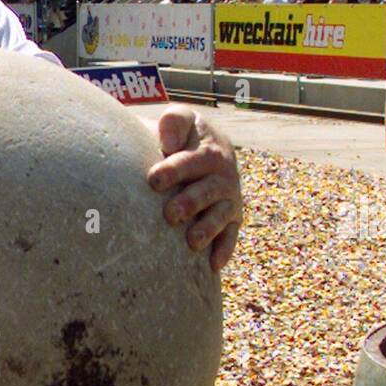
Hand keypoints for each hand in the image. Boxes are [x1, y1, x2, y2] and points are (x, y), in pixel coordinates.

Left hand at [146, 107, 242, 271]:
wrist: (206, 148)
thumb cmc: (181, 137)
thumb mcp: (180, 120)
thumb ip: (174, 121)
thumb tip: (169, 142)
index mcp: (208, 149)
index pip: (192, 160)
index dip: (174, 170)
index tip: (154, 180)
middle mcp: (223, 174)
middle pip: (208, 191)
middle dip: (190, 203)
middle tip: (170, 215)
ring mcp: (228, 198)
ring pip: (221, 216)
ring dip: (208, 229)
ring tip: (192, 242)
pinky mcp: (232, 218)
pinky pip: (231, 236)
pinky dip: (224, 249)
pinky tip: (213, 265)